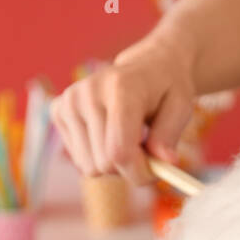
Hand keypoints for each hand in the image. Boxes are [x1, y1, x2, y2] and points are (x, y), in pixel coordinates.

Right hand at [52, 32, 196, 185]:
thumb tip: (165, 163)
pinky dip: (97, 156)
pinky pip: (80, 161)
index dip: (139, 173)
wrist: (147, 67)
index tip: (155, 172)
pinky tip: (109, 134)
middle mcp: (88, 92)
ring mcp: (69, 101)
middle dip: (130, 167)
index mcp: (121, 88)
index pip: (119, 152)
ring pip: (90, 167)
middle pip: (105, 164)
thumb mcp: (180, 107)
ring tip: (127, 138)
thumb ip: (169, 136)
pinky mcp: (59, 111)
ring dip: (113, 164)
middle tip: (144, 149)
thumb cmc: (166, 89)